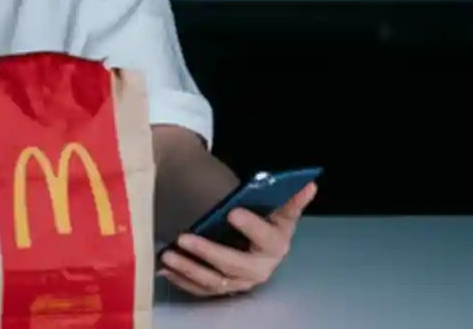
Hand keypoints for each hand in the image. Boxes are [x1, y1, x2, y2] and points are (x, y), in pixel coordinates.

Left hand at [159, 182, 317, 298]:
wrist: (257, 243)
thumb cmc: (264, 220)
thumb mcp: (276, 207)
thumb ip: (289, 197)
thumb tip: (308, 184)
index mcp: (276, 243)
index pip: (267, 237)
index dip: (252, 226)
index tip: (232, 211)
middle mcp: (261, 267)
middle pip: (235, 264)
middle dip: (208, 252)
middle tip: (184, 237)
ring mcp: (241, 282)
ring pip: (214, 280)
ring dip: (189, 268)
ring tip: (168, 254)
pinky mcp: (223, 288)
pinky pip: (201, 288)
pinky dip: (182, 279)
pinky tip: (165, 268)